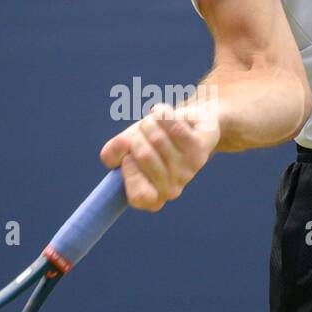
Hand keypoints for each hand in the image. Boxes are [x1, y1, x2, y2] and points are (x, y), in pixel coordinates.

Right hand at [100, 98, 220, 211]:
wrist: (187, 124)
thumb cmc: (152, 141)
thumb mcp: (126, 148)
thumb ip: (112, 154)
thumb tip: (122, 145)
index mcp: (151, 198)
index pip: (138, 196)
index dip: (129, 172)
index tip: (128, 158)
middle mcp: (171, 190)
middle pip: (144, 156)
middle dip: (137, 136)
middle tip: (142, 134)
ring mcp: (187, 171)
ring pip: (158, 139)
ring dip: (150, 122)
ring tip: (154, 123)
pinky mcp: (199, 150)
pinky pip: (174, 127)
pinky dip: (163, 114)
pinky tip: (164, 114)